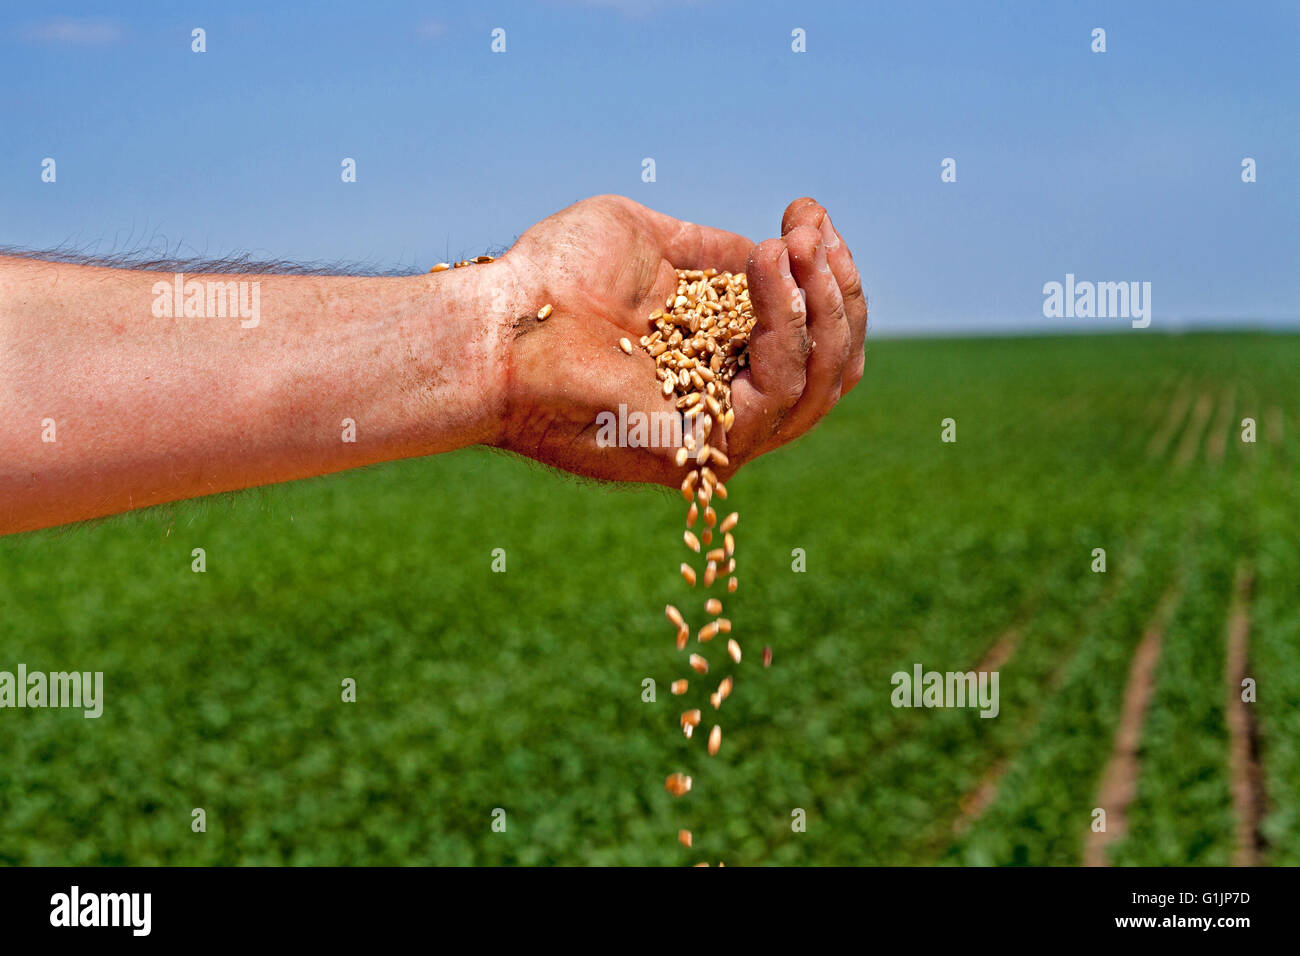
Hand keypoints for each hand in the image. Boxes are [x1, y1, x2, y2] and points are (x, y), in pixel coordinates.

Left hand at [492, 195, 866, 485]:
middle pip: (831, 364)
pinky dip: (787, 320)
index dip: (821, 274)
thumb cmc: (552, 278)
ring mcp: (721, 431)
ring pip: (821, 381)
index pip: (807, 335)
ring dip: (825, 301)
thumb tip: (768, 249)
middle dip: (838, 288)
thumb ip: (710, 250)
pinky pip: (779, 387)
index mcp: (714, 361)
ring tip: (794, 244)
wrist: (499, 325)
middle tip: (811, 230)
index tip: (805, 215)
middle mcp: (725, 402)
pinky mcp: (707, 445)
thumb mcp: (645, 240)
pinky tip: (767, 266)